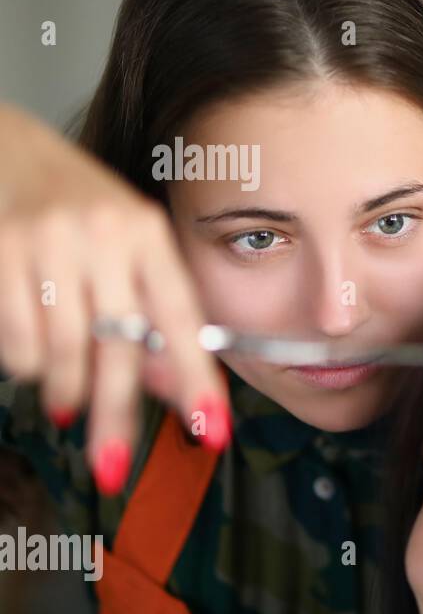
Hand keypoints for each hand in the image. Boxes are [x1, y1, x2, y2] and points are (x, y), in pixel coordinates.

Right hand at [0, 104, 228, 493]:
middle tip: (113, 466)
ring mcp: (46, 242)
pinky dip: (25, 363)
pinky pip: (18, 343)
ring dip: (63, 391)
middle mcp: (101, 235)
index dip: (196, 377)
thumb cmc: (74, 207)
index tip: (211, 427)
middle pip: (118, 347)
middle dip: (116, 415)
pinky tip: (31, 353)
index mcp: (146, 233)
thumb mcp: (125, 248)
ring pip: (61, 354)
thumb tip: (173, 389)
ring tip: (64, 398)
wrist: (3, 147)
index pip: (181, 316)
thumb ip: (150, 315)